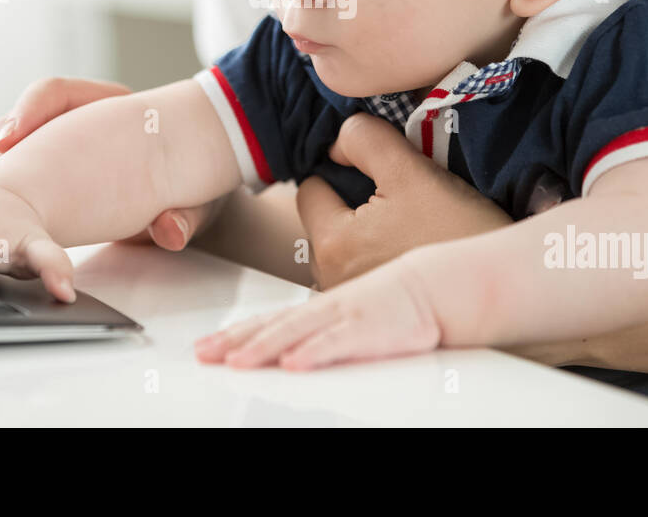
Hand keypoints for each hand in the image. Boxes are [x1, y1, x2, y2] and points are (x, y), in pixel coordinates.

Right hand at [0, 76, 222, 250]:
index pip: (55, 92)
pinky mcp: (26, 173)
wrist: (182, 200)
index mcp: (109, 109)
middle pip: (10, 120)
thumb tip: (169, 231)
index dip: (28, 109)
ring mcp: (42, 146)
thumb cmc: (188, 191)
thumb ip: (186, 215)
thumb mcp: (195, 201)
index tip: (11, 139)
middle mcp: (68, 123)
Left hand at [194, 250, 443, 369]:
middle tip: (203, 355)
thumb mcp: (357, 301)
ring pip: (297, 332)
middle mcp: (327, 308)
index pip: (272, 317)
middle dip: (234, 340)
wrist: (444, 284)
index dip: (239, 328)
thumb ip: (326, 313)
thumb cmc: (404, 292)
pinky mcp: (371, 329)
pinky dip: (315, 353)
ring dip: (262, 346)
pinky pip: (338, 342)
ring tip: (233, 361)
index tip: (210, 343)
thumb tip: (297, 341)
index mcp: (321, 302)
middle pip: (273, 325)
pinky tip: (292, 364)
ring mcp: (347, 317)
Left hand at [299, 113, 511, 288]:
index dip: (339, 172)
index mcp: (332, 244)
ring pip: (345, 251)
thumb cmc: (458, 231)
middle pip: (325, 224)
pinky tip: (413, 255)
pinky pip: (364, 276)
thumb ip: (366, 142)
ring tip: (409, 230)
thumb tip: (338, 145)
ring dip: (366, 237)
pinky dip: (379, 263)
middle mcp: (333, 281)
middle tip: (398, 202)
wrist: (501, 288)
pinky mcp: (376, 319)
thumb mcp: (412, 171)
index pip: (310, 191)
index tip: (373, 174)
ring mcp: (355, 303)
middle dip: (351, 207)